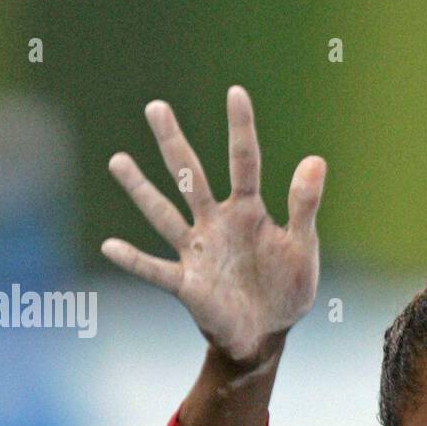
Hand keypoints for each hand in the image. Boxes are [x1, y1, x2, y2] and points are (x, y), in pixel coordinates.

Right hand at [102, 85, 324, 365]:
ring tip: (118, 160)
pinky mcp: (187, 284)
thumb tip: (315, 159)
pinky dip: (134, 260)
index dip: (241, 129)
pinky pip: (156, 269)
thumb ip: (304, 205)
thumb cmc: (285, 287)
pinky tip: (111, 246)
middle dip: (174, 143)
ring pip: (164, 214)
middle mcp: (216, 222)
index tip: (235, 92)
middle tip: (155, 106)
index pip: (244, 161)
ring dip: (141, 190)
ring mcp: (197, 250)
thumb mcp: (302, 246)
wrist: (267, 333)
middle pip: (191, 176)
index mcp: (248, 210)